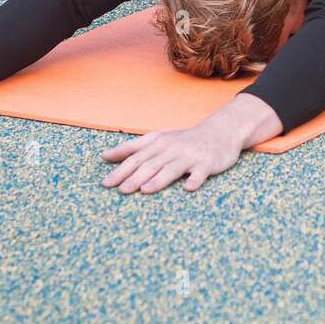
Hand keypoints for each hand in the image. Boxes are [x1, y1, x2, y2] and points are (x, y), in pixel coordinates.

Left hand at [99, 93, 281, 193]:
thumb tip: (104, 156)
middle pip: (151, 164)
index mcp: (158, 143)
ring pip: (172, 169)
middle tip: (121, 190)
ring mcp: (190, 156)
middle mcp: (172, 149)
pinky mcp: (206, 164)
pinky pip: (200, 173)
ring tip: (145, 190)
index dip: (120, 169)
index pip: (136, 157)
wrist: (220, 133)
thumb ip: (132, 147)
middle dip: (135, 177)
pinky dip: (194, 180)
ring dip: (159, 179)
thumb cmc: (184, 140)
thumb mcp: (157, 139)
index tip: (106, 183)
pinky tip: (188, 188)